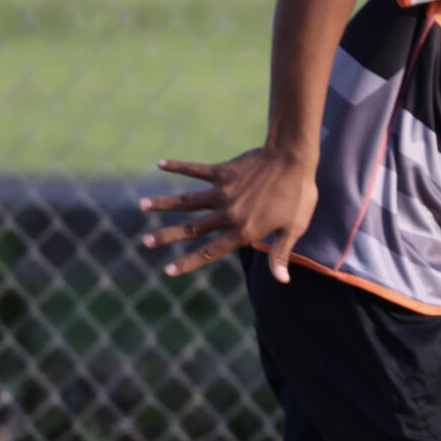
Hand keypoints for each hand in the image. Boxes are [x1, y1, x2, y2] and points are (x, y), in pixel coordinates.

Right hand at [139, 148, 318, 278]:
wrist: (294, 160)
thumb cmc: (298, 196)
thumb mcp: (294, 229)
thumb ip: (280, 254)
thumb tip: (282, 280)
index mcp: (244, 230)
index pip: (211, 251)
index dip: (190, 262)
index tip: (169, 271)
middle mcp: (228, 213)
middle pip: (192, 228)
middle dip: (167, 236)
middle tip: (145, 242)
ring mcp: (224, 191)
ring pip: (188, 201)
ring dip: (164, 203)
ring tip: (142, 205)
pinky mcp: (224, 172)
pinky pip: (196, 170)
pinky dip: (178, 166)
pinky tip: (160, 164)